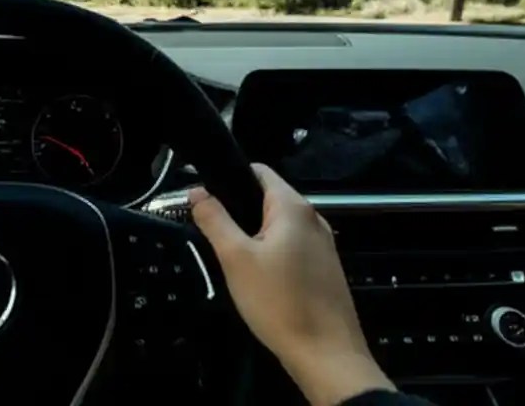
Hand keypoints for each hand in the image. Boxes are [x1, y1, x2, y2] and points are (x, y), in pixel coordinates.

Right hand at [191, 163, 393, 405]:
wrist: (326, 354)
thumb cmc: (278, 301)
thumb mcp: (235, 259)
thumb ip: (215, 220)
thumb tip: (198, 192)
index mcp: (293, 206)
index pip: (259, 171)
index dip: (230, 179)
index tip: (208, 204)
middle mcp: (314, 218)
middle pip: (268, 199)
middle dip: (240, 214)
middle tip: (218, 242)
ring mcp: (324, 244)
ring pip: (279, 227)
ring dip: (256, 239)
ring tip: (237, 265)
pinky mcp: (326, 268)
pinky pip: (292, 249)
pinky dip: (273, 257)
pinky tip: (263, 283)